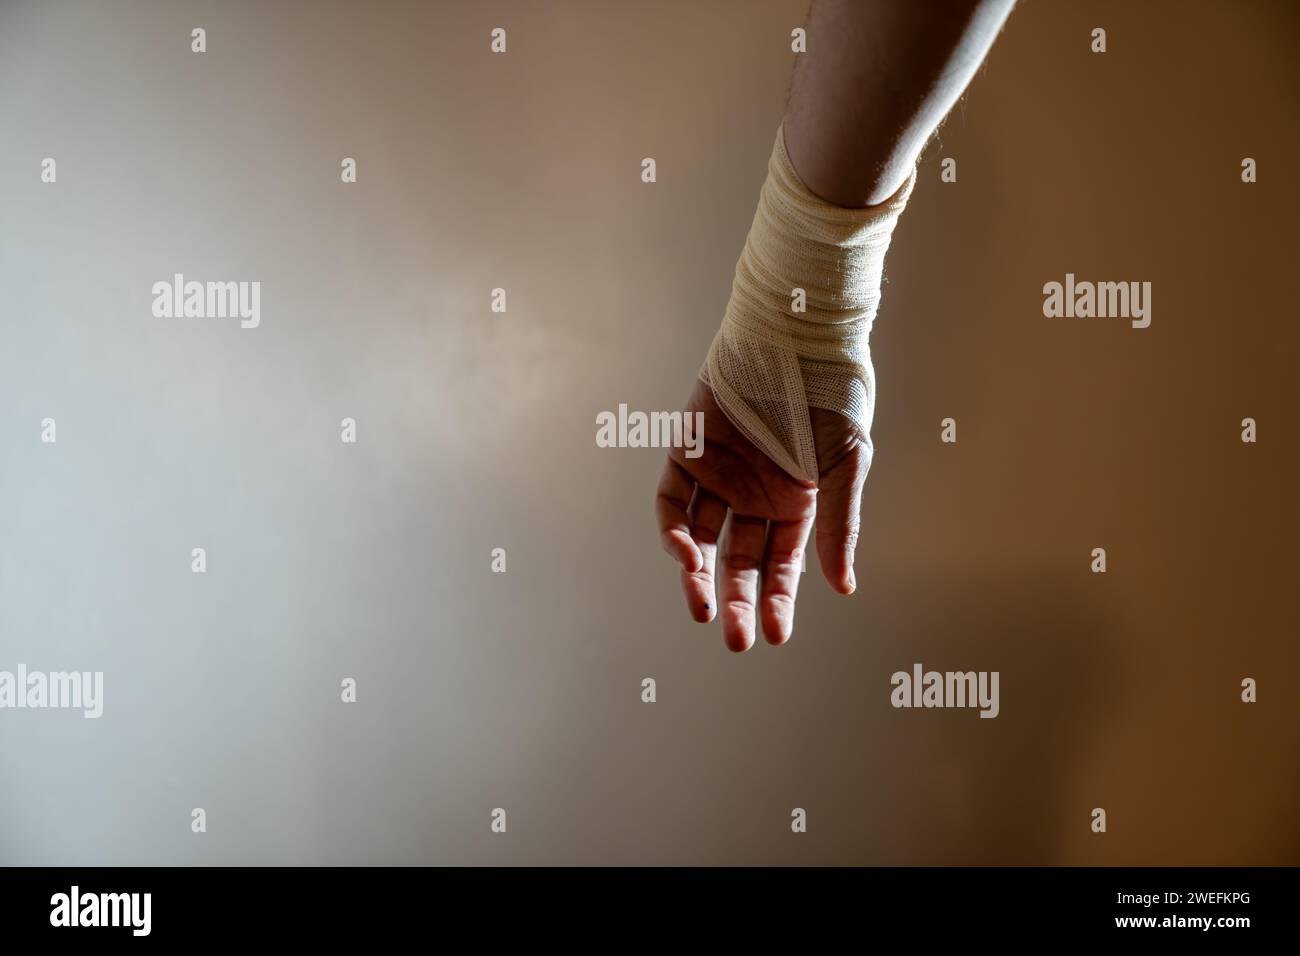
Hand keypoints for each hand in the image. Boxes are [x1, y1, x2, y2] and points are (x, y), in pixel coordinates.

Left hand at [654, 378, 869, 651]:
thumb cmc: (831, 397)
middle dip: (737, 601)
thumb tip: (842, 588)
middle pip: (739, 561)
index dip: (775, 601)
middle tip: (736, 641)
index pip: (780, 565)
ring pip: (701, 541)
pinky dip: (675, 533)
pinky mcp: (685, 454)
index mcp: (794, 503)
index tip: (774, 635)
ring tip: (704, 611)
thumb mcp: (846, 466)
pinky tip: (689, 557)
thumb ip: (836, 525)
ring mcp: (717, 477)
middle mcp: (753, 496)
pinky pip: (671, 504)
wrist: (795, 337)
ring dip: (698, 578)